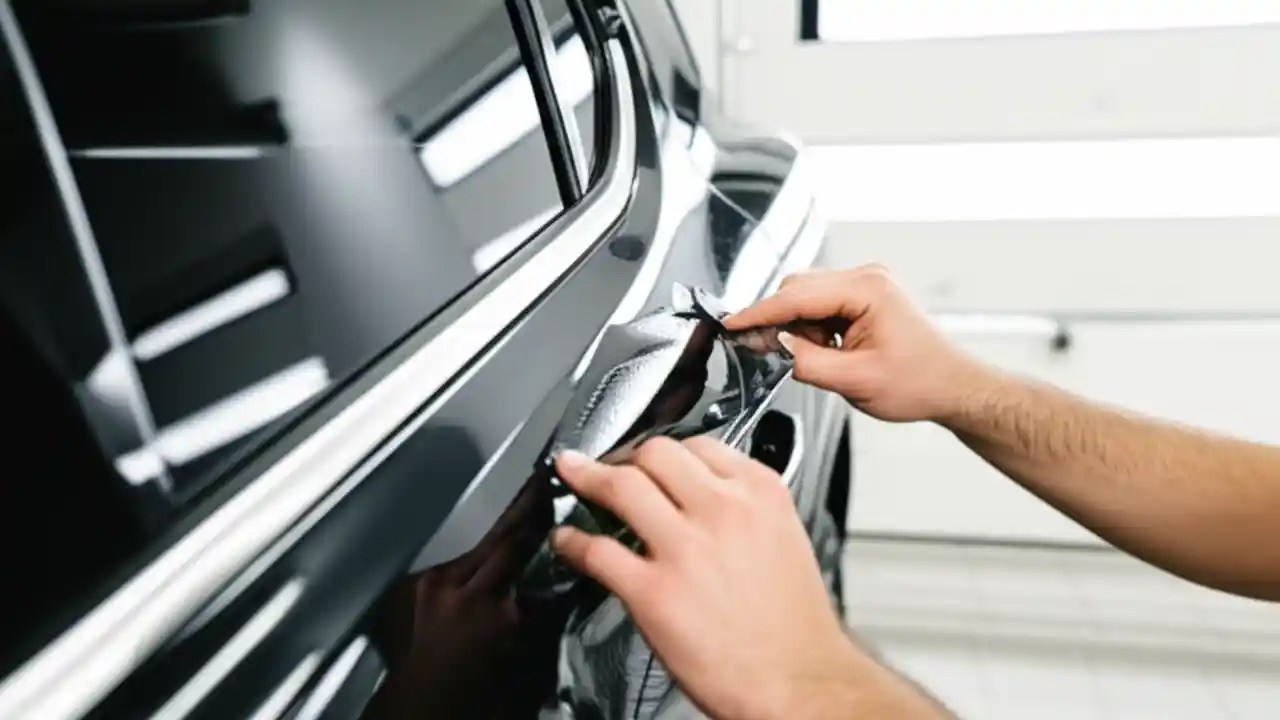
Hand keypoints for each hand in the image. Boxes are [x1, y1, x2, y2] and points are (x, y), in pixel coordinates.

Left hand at [551, 438, 945, 719]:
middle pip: (655, 453)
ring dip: (587, 478)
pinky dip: (572, 542)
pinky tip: (568, 541)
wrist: (799, 684)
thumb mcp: (785, 538)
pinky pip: (596, 550)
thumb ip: (745, 509)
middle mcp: (722, 511)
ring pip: (620, 485)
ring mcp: (684, 549)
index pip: (699, 445)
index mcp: (760, 494)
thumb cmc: (795, 627)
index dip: (668, 450)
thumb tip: (705, 498)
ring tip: (573, 476)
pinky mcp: (652, 591)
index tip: (653, 458)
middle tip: (612, 465)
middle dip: (627, 457)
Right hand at [724, 265, 985, 422]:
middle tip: (770, 353)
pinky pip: (821, 304)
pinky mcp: (864, 298)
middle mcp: (867, 278)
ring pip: (807, 297)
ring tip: (819, 359)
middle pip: (798, 288)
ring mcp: (867, 285)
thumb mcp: (855, 381)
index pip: (797, 295)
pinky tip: (827, 351)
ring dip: (799, 328)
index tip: (733, 324)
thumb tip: (775, 347)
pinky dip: (813, 328)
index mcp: (868, 289)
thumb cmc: (920, 382)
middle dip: (780, 322)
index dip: (760, 312)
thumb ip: (808, 361)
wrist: (953, 387)